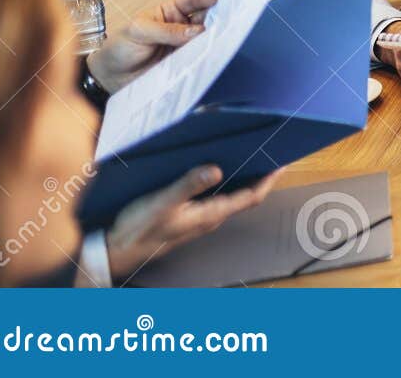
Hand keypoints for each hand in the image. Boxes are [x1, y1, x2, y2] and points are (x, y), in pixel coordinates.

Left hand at [87, 0, 217, 92]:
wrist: (110, 79)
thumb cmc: (120, 47)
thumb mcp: (138, 31)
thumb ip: (166, 30)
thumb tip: (197, 31)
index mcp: (170, 12)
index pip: (191, 1)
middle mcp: (183, 27)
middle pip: (205, 18)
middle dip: (216, 17)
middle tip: (227, 19)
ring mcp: (186, 46)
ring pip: (206, 38)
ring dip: (214, 37)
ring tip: (224, 36)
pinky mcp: (186, 64)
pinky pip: (200, 57)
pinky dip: (208, 55)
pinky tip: (215, 53)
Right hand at [106, 164, 282, 280]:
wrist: (117, 251)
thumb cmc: (139, 229)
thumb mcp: (162, 203)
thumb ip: (188, 186)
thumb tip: (216, 169)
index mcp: (211, 214)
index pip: (251, 197)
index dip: (270, 180)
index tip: (283, 160)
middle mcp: (210, 217)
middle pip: (246, 194)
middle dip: (261, 174)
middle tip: (272, 150)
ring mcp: (200, 216)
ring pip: (231, 194)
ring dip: (244, 176)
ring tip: (252, 152)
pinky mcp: (188, 214)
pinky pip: (215, 195)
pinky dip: (225, 180)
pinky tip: (219, 166)